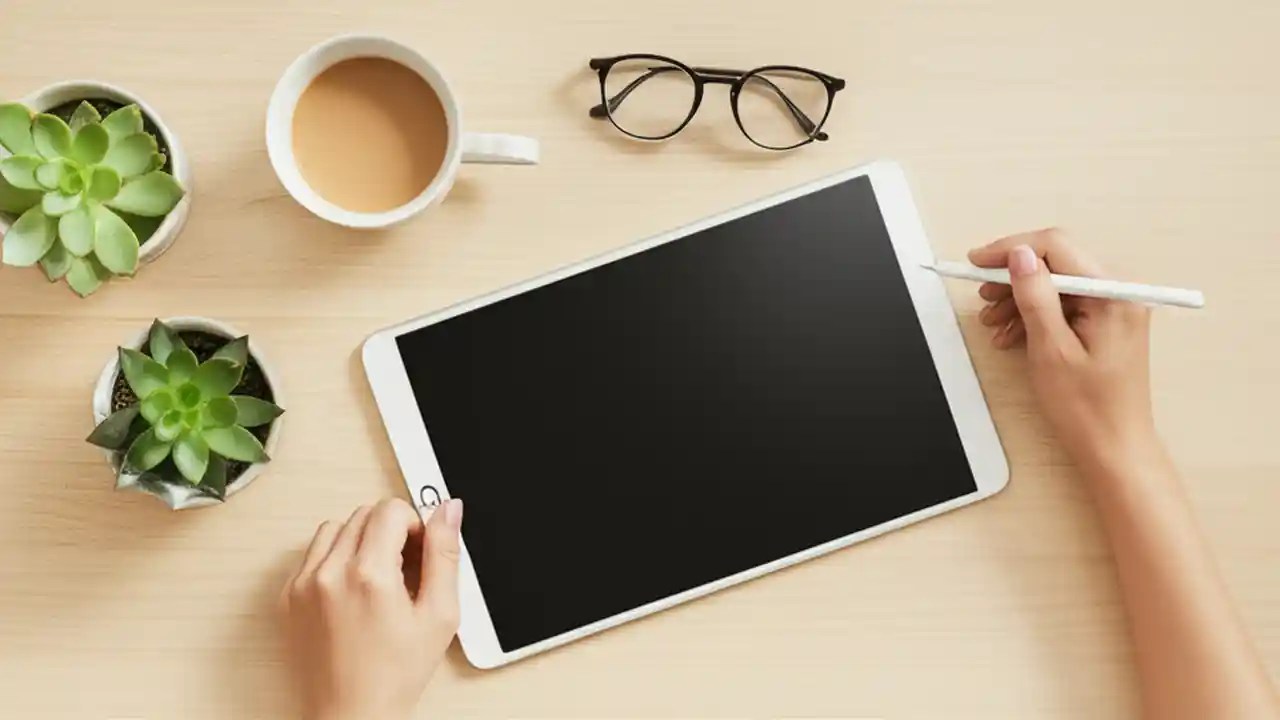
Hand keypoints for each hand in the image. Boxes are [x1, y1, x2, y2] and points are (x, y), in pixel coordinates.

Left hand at [282, 498, 462, 719]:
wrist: (351, 716)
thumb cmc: (394, 676)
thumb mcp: (439, 615)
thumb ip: (445, 554)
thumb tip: (448, 510)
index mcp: (370, 574)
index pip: (390, 509)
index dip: (414, 523)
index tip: (419, 549)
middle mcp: (330, 573)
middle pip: (363, 514)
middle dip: (389, 530)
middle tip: (404, 568)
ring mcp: (304, 584)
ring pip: (336, 528)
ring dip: (360, 540)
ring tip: (377, 577)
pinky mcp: (289, 597)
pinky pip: (313, 553)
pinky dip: (335, 558)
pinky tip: (352, 588)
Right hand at [968, 229, 1158, 474]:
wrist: (1114, 447)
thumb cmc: (1087, 408)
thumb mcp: (1050, 349)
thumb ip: (1035, 296)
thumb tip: (1019, 256)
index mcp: (1112, 293)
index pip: (1055, 247)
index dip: (1010, 249)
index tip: (976, 261)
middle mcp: (1119, 291)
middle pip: (1055, 262)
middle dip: (1013, 276)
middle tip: (981, 294)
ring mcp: (1113, 306)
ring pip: (1055, 283)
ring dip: (1019, 298)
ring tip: (992, 322)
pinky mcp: (1105, 321)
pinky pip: (1063, 304)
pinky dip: (1034, 314)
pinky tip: (1011, 335)